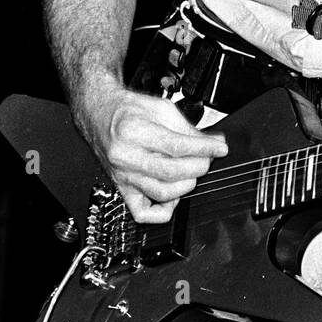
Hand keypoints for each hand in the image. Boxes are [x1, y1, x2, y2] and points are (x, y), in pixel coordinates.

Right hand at [82, 81, 227, 223]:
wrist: (101, 115)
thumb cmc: (128, 110)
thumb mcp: (161, 108)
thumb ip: (187, 128)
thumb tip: (213, 143)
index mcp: (133, 131)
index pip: (176, 146)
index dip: (205, 148)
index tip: (220, 148)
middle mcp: (125, 156)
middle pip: (171, 171)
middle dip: (199, 166)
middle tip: (209, 157)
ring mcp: (122, 176)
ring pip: (162, 193)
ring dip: (187, 185)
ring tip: (194, 172)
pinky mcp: (122, 189)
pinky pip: (143, 213)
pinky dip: (164, 211)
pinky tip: (174, 196)